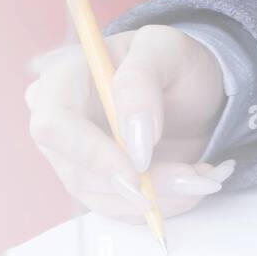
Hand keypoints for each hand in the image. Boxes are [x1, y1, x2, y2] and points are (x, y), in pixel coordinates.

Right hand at [25, 25, 233, 220]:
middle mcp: (61, 125)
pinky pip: (123, 208)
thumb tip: (134, 140)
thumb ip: (141, 81)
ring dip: (158, 198)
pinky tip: (195, 180)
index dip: (91, 155)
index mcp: (63, 81)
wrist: (191, 84)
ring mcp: (78, 159)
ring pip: (104, 198)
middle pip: (77, 174)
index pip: (53, 127)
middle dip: (139, 185)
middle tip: (193, 178)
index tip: (138, 171)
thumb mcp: (163, 48)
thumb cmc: (170, 57)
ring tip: (203, 177)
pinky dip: (163, 203)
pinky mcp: (102, 184)